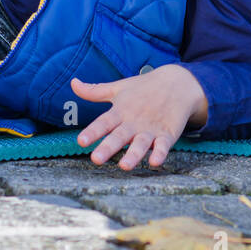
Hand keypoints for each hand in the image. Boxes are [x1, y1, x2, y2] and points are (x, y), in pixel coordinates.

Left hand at [70, 65, 207, 169]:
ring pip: (141, 143)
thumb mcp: (118, 88)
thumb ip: (94, 91)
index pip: (103, 122)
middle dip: (108, 147)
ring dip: (133, 155)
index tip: (81, 141)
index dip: (92, 132)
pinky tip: (155, 161)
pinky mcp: (167, 133)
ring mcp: (151, 128)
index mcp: (120, 111)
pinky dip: (160, 152)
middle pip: (119, 136)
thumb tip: (73, 82)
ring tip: (124, 166)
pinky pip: (163, 145)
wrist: (177, 83)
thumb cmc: (142, 88)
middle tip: (96, 159)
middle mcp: (134, 121)